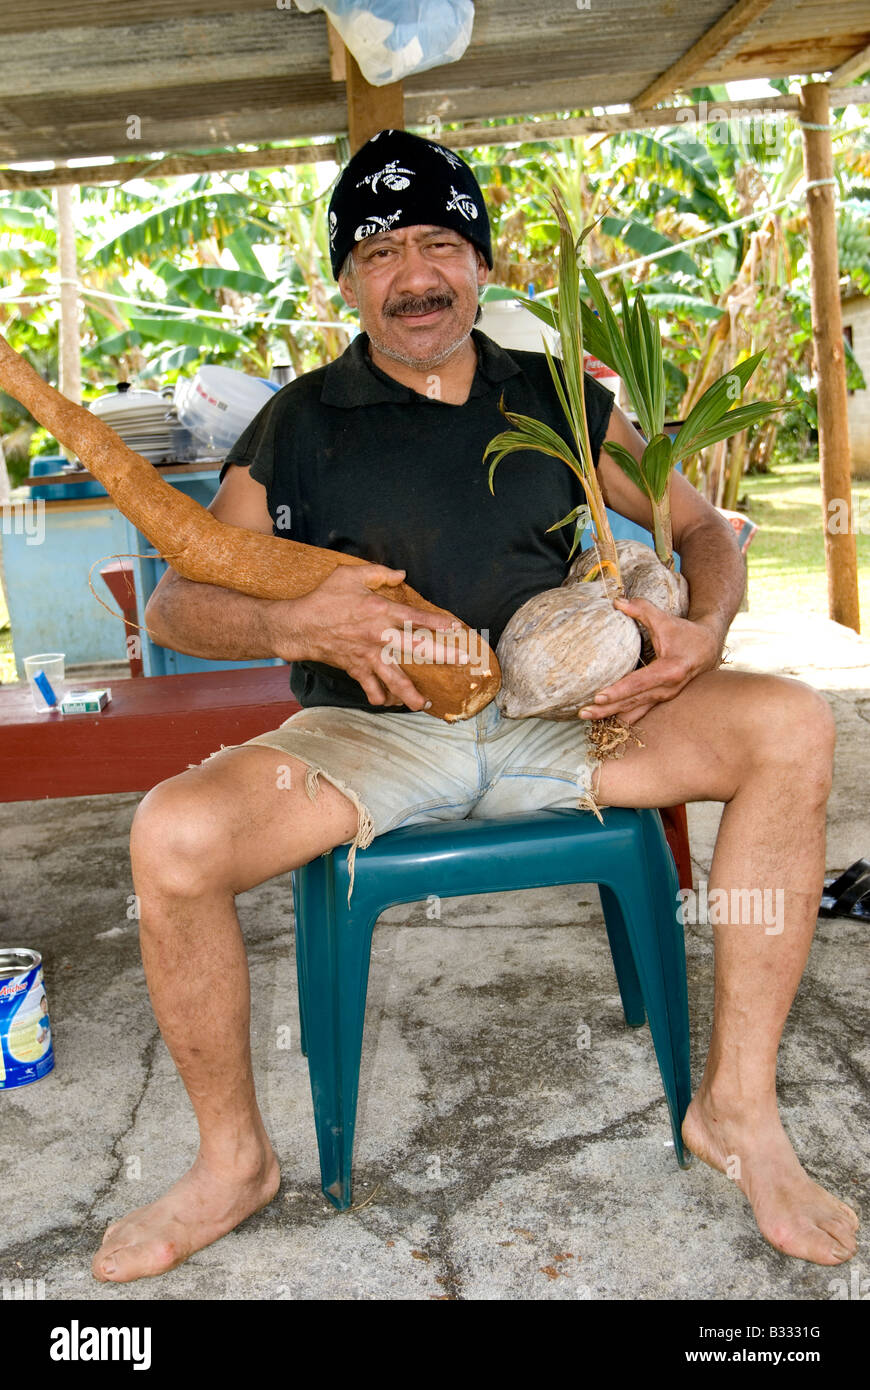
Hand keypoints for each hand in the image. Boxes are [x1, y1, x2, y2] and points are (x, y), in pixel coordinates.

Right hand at [268, 562, 465, 710]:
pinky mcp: (356, 668)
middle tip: (462, 663)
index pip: (417, 618)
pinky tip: (388, 703)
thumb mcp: (349, 574)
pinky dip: (379, 697)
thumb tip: (401, 573)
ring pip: (395, 678)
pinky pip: (370, 687)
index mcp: (381, 611)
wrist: (299, 625)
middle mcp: (379, 636)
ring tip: (423, 704)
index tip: (457, 628)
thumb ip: (378, 573)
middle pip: (417, 649)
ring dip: (411, 693)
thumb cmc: (324, 597)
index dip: (438, 622)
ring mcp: (368, 655)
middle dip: (443, 656)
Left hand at [579, 596, 722, 723]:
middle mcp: (667, 689)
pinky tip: (605, 716)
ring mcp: (665, 698)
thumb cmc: (686, 634)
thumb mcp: (665, 620)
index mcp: (670, 670)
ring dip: (612, 715)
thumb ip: (642, 609)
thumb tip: (617, 601)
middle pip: (632, 703)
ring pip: (635, 712)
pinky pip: (640, 712)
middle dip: (607, 709)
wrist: (709, 648)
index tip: (598, 697)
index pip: (639, 684)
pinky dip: (622, 714)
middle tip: (583, 712)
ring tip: (588, 717)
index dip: (618, 691)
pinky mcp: (662, 701)